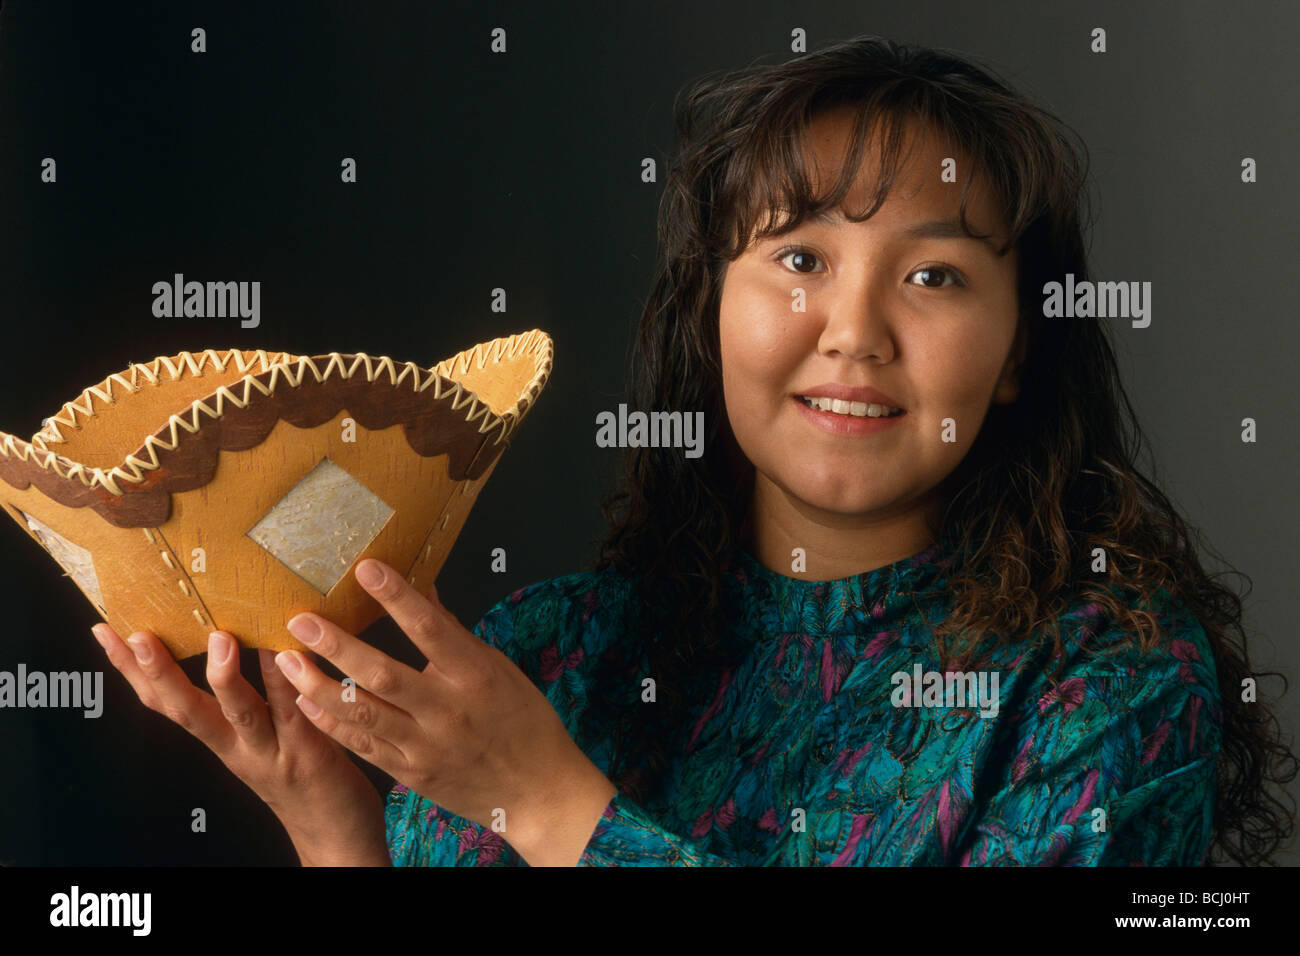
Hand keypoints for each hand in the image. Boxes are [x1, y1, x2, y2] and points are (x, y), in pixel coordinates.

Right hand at [90, 622, 389, 865]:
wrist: (334, 837)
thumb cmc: (297, 777)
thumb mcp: (255, 741)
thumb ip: (239, 702)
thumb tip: (222, 639)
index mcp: (219, 740)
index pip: (165, 703)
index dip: (132, 672)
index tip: (107, 632)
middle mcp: (237, 748)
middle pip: (188, 712)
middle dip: (160, 674)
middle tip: (140, 636)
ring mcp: (272, 752)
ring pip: (241, 714)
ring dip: (226, 679)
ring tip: (219, 639)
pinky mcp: (310, 755)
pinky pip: (296, 716)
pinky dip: (287, 686)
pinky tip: (286, 655)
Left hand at [274, 558, 617, 865]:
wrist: (537, 790)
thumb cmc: (523, 722)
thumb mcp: (499, 669)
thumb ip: (454, 634)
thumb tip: (424, 590)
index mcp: (475, 675)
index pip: (430, 628)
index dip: (396, 597)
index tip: (366, 568)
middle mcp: (447, 710)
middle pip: (383, 673)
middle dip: (336, 645)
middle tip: (301, 621)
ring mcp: (425, 745)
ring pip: (362, 712)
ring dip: (319, 684)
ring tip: (287, 660)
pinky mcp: (410, 772)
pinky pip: (362, 745)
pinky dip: (331, 722)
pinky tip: (305, 702)